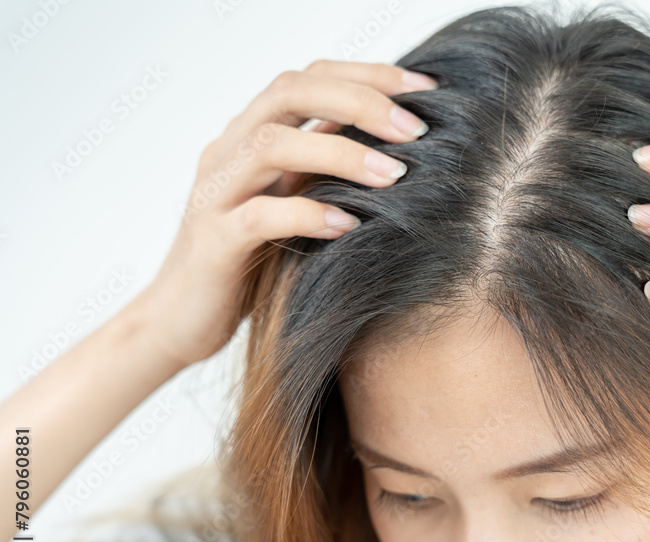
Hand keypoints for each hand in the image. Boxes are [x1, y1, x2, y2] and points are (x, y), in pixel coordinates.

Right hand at [136, 61, 436, 367]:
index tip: (426, 87)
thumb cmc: (252, 261)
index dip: (367, 75)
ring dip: (340, 154)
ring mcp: (216, 195)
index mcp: (251, 135)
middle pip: (288, 92)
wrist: (183, 319)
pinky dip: (307, 215)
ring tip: (395, 174)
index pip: (308, 79)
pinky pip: (258, 217)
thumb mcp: (295, 203)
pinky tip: (348, 225)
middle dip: (359, 102)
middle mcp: (229, 152)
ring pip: (271, 145)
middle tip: (416, 129)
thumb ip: (328, 169)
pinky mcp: (213, 244)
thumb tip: (402, 147)